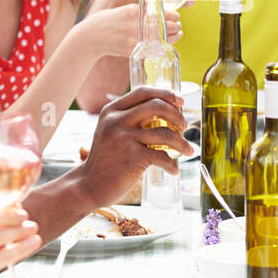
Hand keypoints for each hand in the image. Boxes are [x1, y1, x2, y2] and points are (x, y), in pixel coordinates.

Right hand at [76, 87, 191, 207]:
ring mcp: (123, 138)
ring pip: (165, 133)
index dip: (165, 93)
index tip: (180, 101)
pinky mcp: (132, 157)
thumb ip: (130, 119)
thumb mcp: (111, 131)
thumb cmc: (106, 159)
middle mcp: (116, 120)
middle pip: (157, 106)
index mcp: (111, 110)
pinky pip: (162, 156)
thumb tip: (165, 111)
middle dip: (177, 115)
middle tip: (185, 127)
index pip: (143, 92)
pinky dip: (172, 164)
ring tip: (188, 150)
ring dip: (182, 143)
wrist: (89, 185)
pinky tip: (173, 169)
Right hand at [80, 3, 181, 57]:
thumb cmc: (105, 22)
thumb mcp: (121, 12)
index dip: (170, 15)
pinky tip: (166, 46)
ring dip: (171, 37)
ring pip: (157, 38)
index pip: (157, 12)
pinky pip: (149, 49)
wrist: (89, 37)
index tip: (177, 16)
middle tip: (179, 26)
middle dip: (173, 26)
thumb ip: (136, 13)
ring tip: (178, 34)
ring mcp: (131, 38)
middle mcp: (133, 24)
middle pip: (160, 25)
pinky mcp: (129, 50)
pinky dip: (159, 47)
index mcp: (131, 11)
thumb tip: (155, 15)